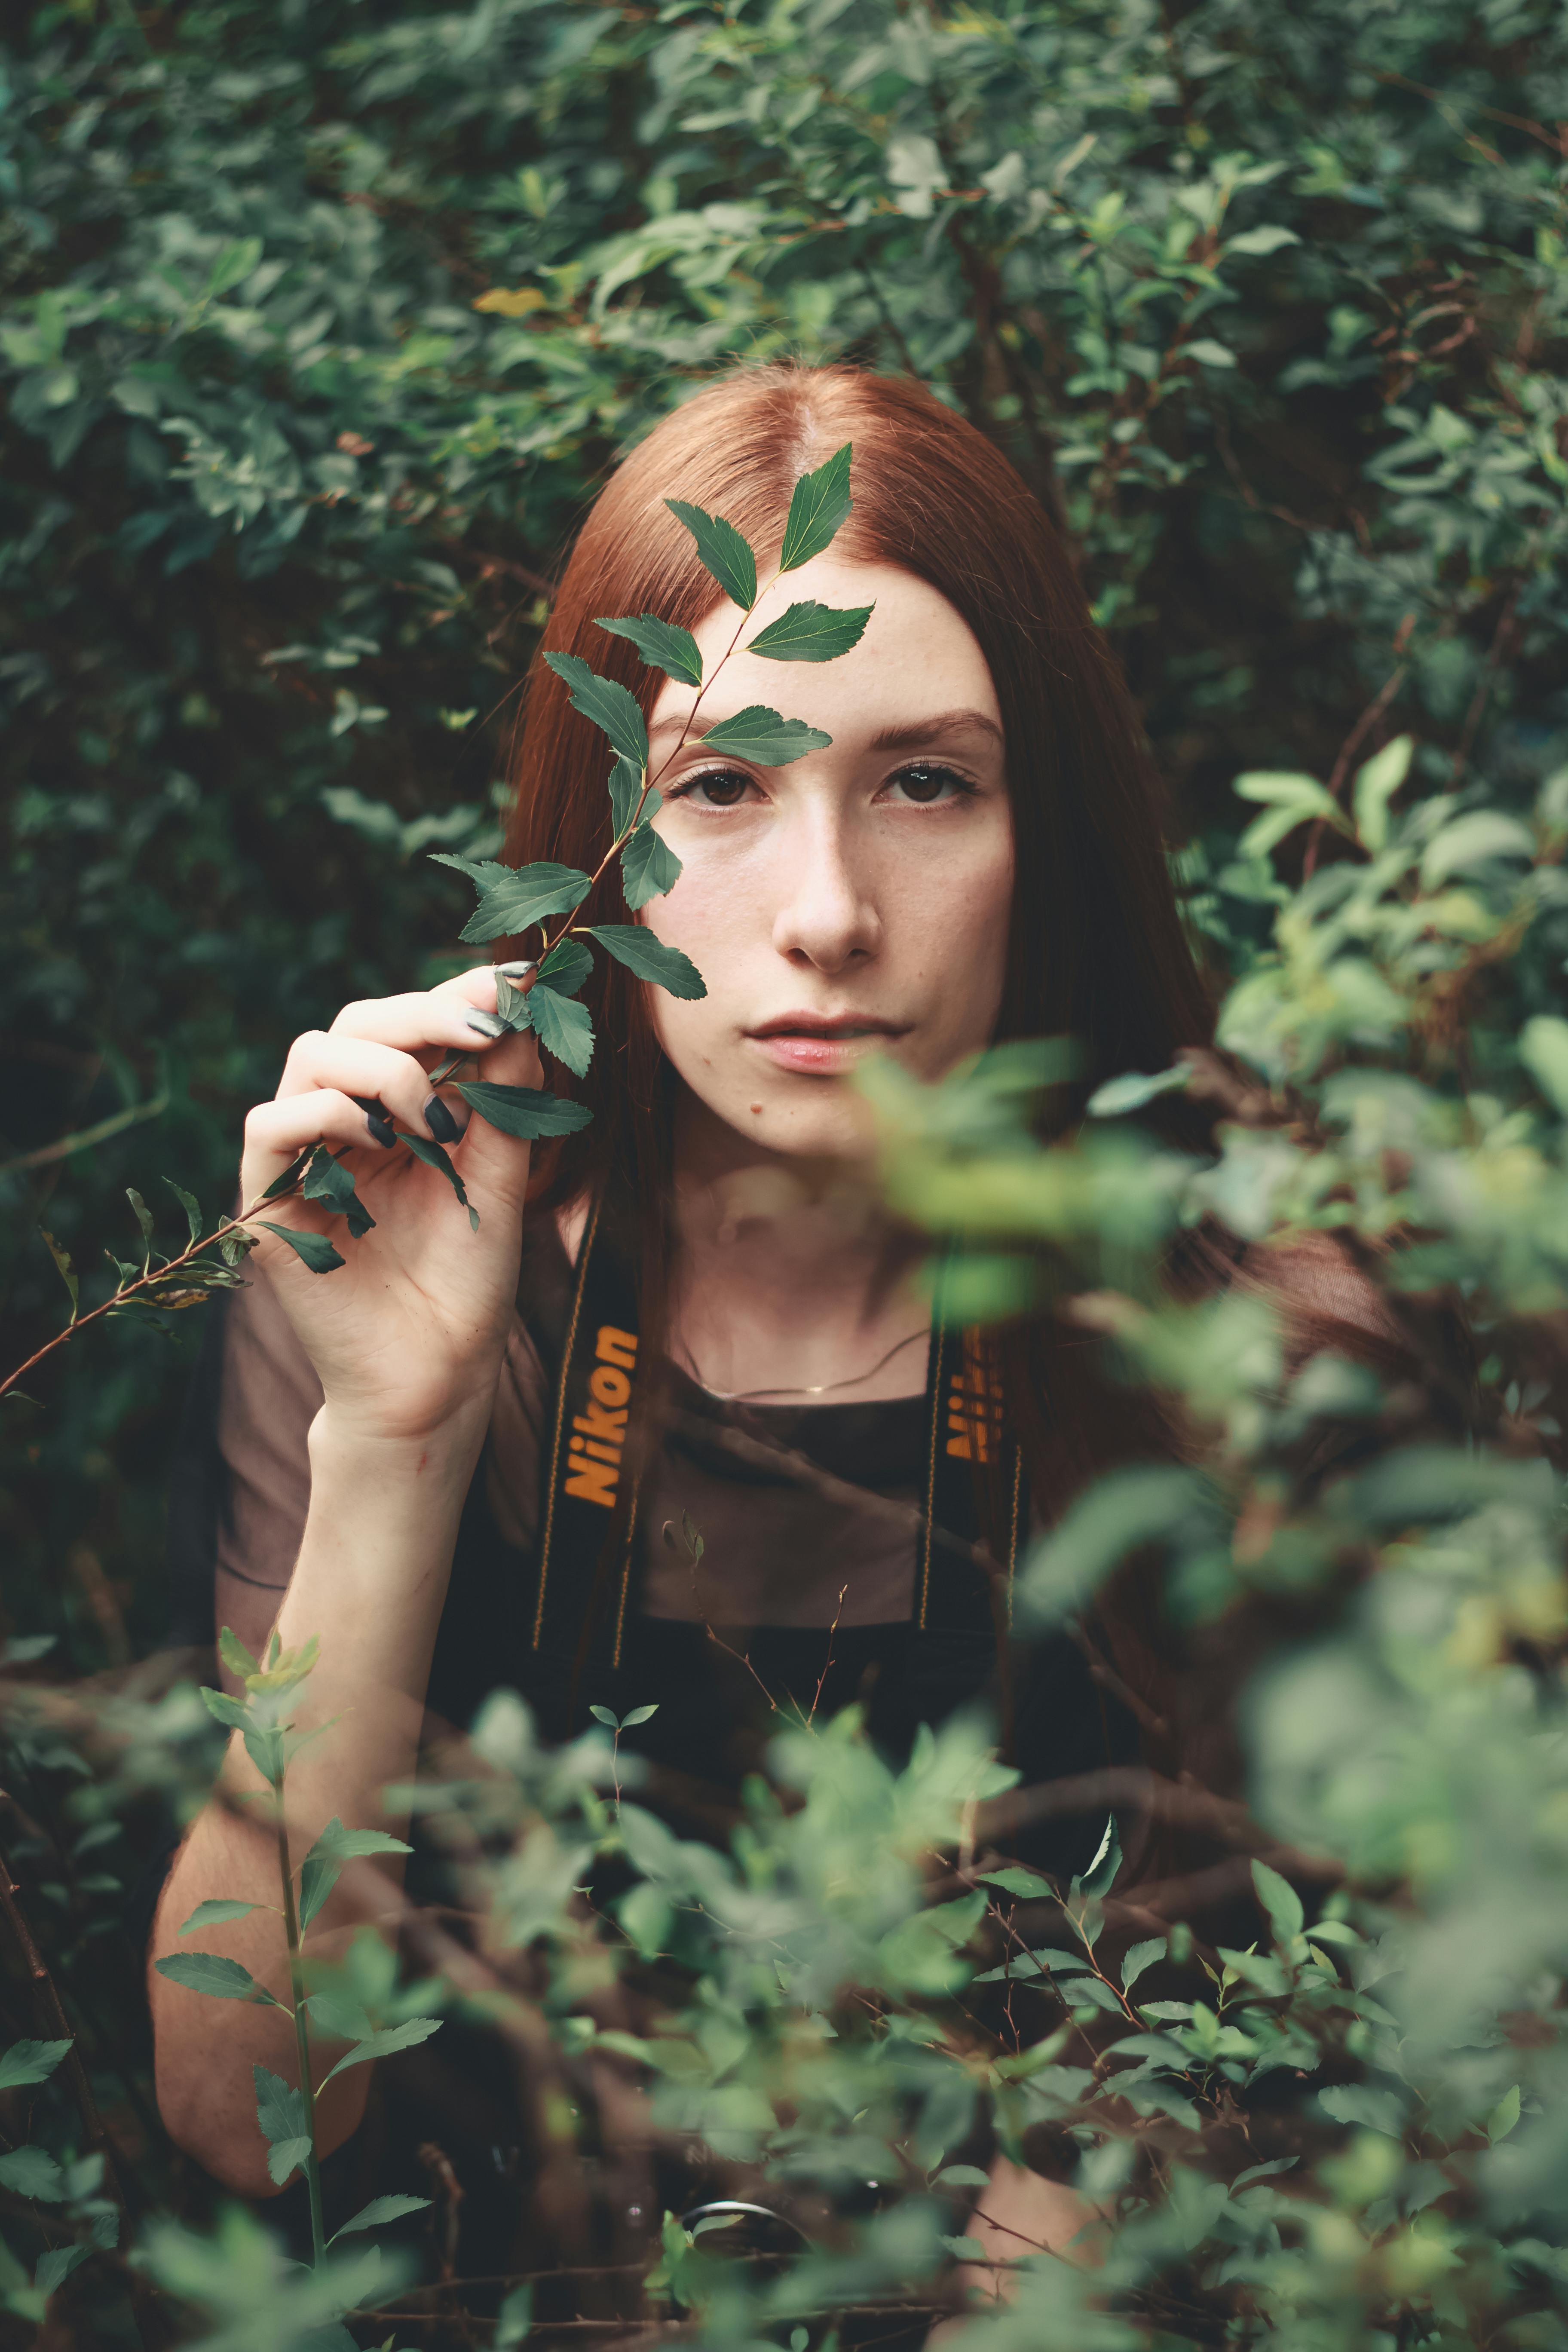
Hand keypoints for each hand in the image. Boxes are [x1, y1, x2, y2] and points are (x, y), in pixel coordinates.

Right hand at [237, 965, 543, 1443]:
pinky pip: (270, 1124)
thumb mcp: (500, 1170)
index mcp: (398, 1111)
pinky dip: (325, 1113)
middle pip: (356, 1023)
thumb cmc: (469, 1282)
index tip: (515, 988)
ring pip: (312, 1056)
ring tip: (437, 1122)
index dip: (454, 996)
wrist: (440, 1374)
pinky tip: (379, 1140)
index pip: (409, 1023)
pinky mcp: (269, 1202)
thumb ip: (504, 1091)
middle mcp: (344, 1123)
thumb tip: (520, 999)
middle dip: (424, 1014)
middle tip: (482, 1029)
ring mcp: (303, 1158)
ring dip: (384, 1068)